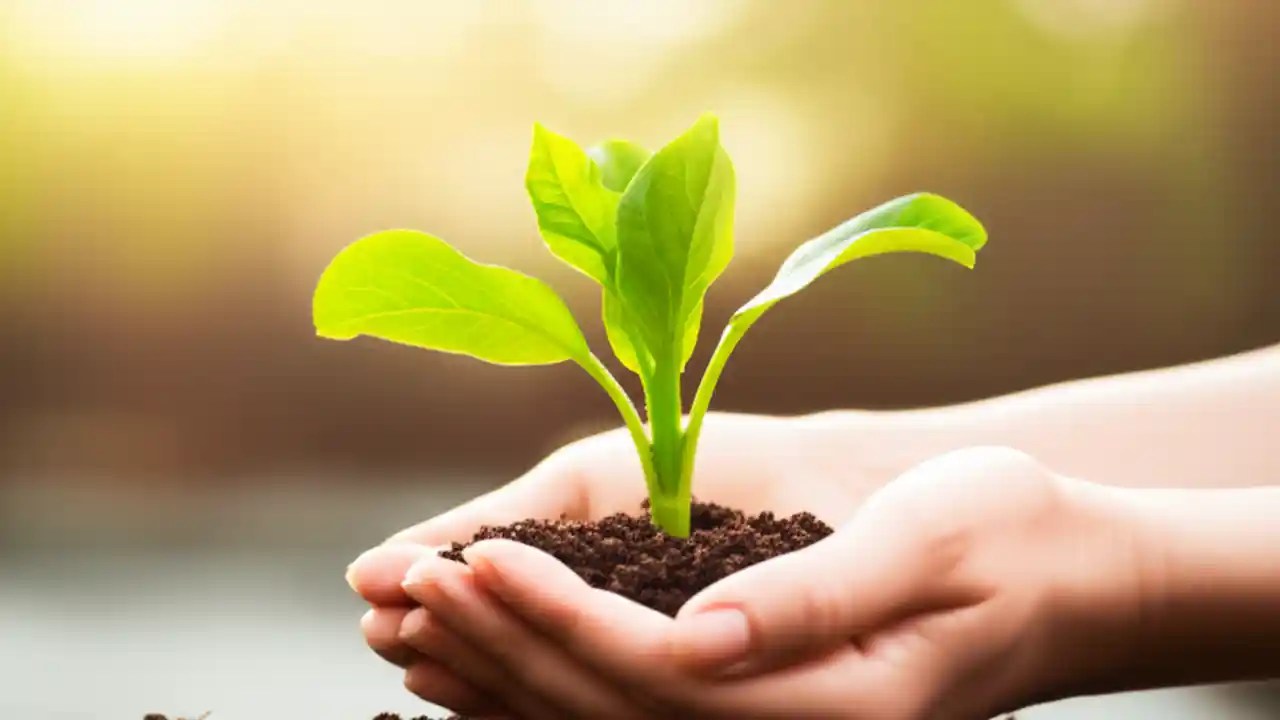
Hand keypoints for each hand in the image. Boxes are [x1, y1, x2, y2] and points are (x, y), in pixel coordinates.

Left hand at [400, 446, 1143, 718]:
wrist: (1060, 583)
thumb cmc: (1004, 540)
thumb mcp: (926, 546)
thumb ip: (814, 598)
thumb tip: (701, 636)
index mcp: (828, 707)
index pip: (652, 674)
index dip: (555, 616)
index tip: (477, 555)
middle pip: (606, 707)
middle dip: (502, 645)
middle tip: (409, 582)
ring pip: (602, 719)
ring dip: (502, 671)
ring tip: (420, 619)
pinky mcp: (756, 712)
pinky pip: (629, 710)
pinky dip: (547, 681)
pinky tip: (489, 657)